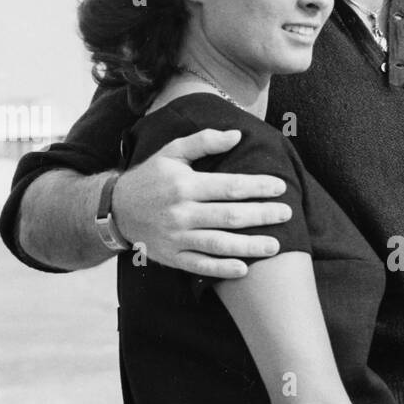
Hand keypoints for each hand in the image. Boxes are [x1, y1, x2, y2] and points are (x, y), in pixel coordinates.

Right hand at [112, 128, 291, 278]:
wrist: (115, 209)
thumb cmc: (150, 177)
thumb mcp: (171, 152)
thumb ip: (203, 141)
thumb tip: (236, 135)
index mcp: (185, 184)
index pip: (229, 186)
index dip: (258, 186)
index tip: (280, 187)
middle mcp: (181, 212)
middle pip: (230, 215)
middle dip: (262, 215)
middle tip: (287, 214)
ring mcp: (177, 237)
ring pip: (219, 243)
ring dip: (249, 246)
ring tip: (275, 246)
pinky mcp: (172, 257)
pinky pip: (200, 265)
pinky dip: (222, 269)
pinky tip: (244, 268)